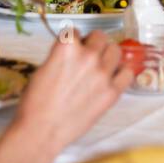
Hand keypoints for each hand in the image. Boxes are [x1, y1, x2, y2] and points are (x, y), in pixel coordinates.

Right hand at [10, 30, 132, 159]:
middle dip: (93, 44)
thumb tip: (73, 52)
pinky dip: (121, 74)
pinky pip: (127, 73)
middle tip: (87, 56)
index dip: (73, 40)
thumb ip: (61, 55)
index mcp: (67, 48)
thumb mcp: (43, 69)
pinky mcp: (112, 92)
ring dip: (108, 56)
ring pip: (116, 50)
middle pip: (100, 37)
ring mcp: (103, 74)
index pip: (76, 31)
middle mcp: (88, 56)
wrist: (41, 131)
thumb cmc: (35, 103)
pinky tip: (112, 79)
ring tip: (100, 67)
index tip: (73, 47)